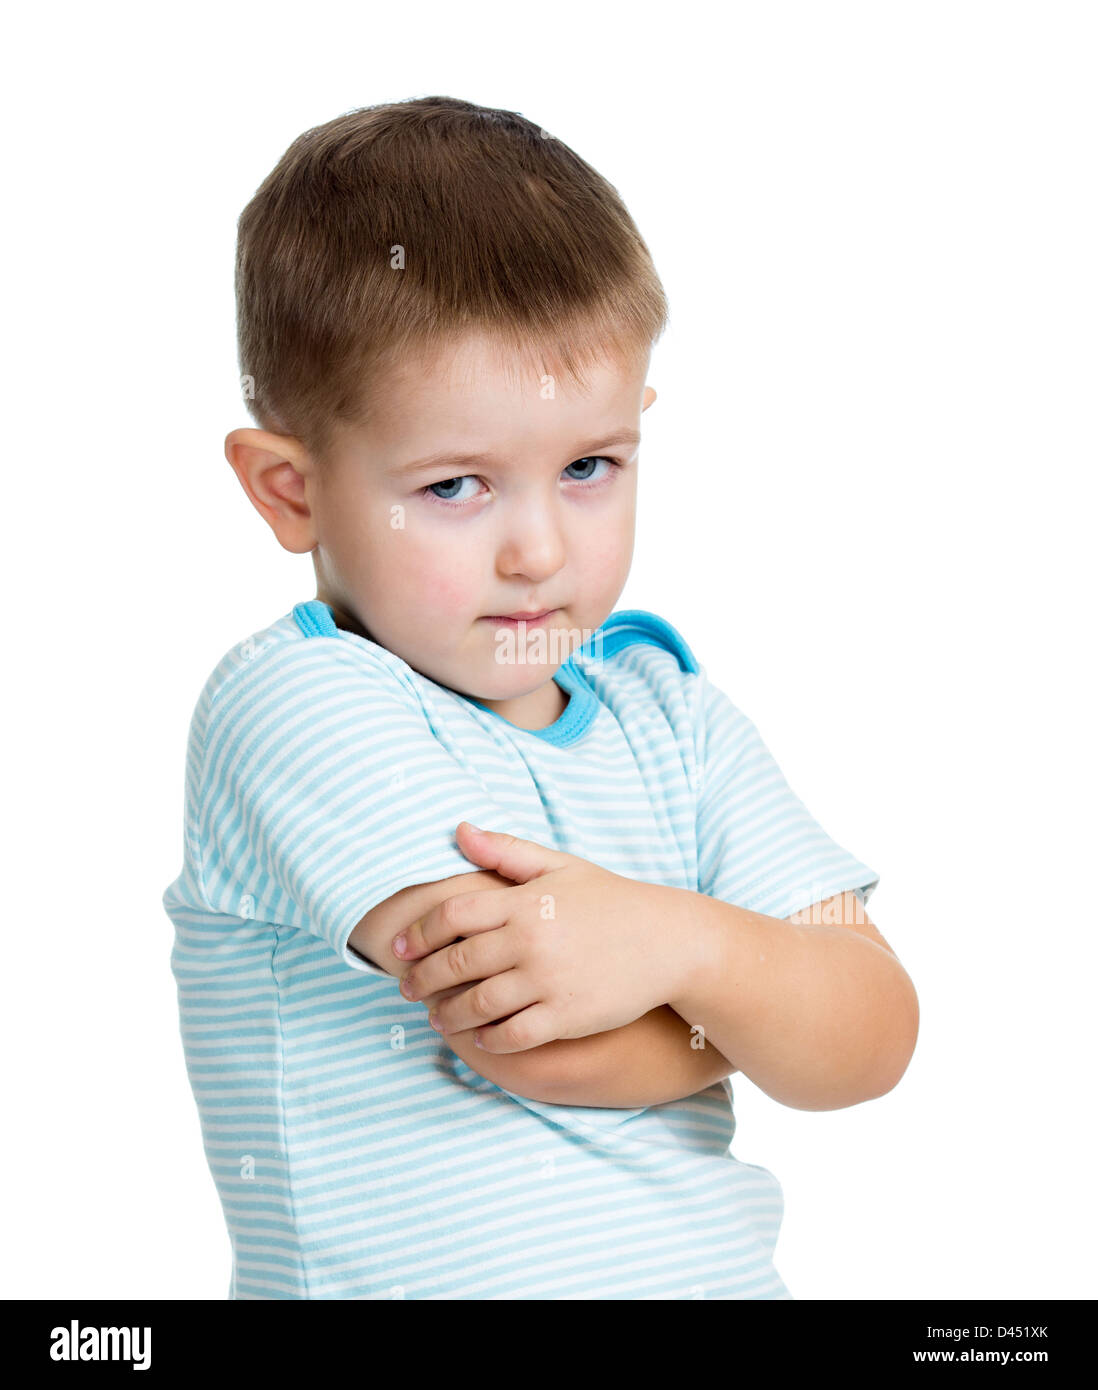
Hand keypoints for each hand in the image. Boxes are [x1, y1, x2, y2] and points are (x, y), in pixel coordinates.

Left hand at [392, 822, 695, 1051]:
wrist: (671, 941)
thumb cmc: (612, 900)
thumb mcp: (561, 866)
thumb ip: (507, 851)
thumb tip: (458, 830)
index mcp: (525, 901)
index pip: (451, 915)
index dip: (417, 933)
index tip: (398, 947)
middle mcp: (530, 941)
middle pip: (455, 962)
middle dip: (423, 979)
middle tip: (407, 988)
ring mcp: (548, 981)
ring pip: (478, 1004)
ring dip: (448, 1015)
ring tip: (437, 1018)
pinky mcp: (566, 1017)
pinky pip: (513, 1035)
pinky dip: (489, 1039)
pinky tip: (481, 1037)